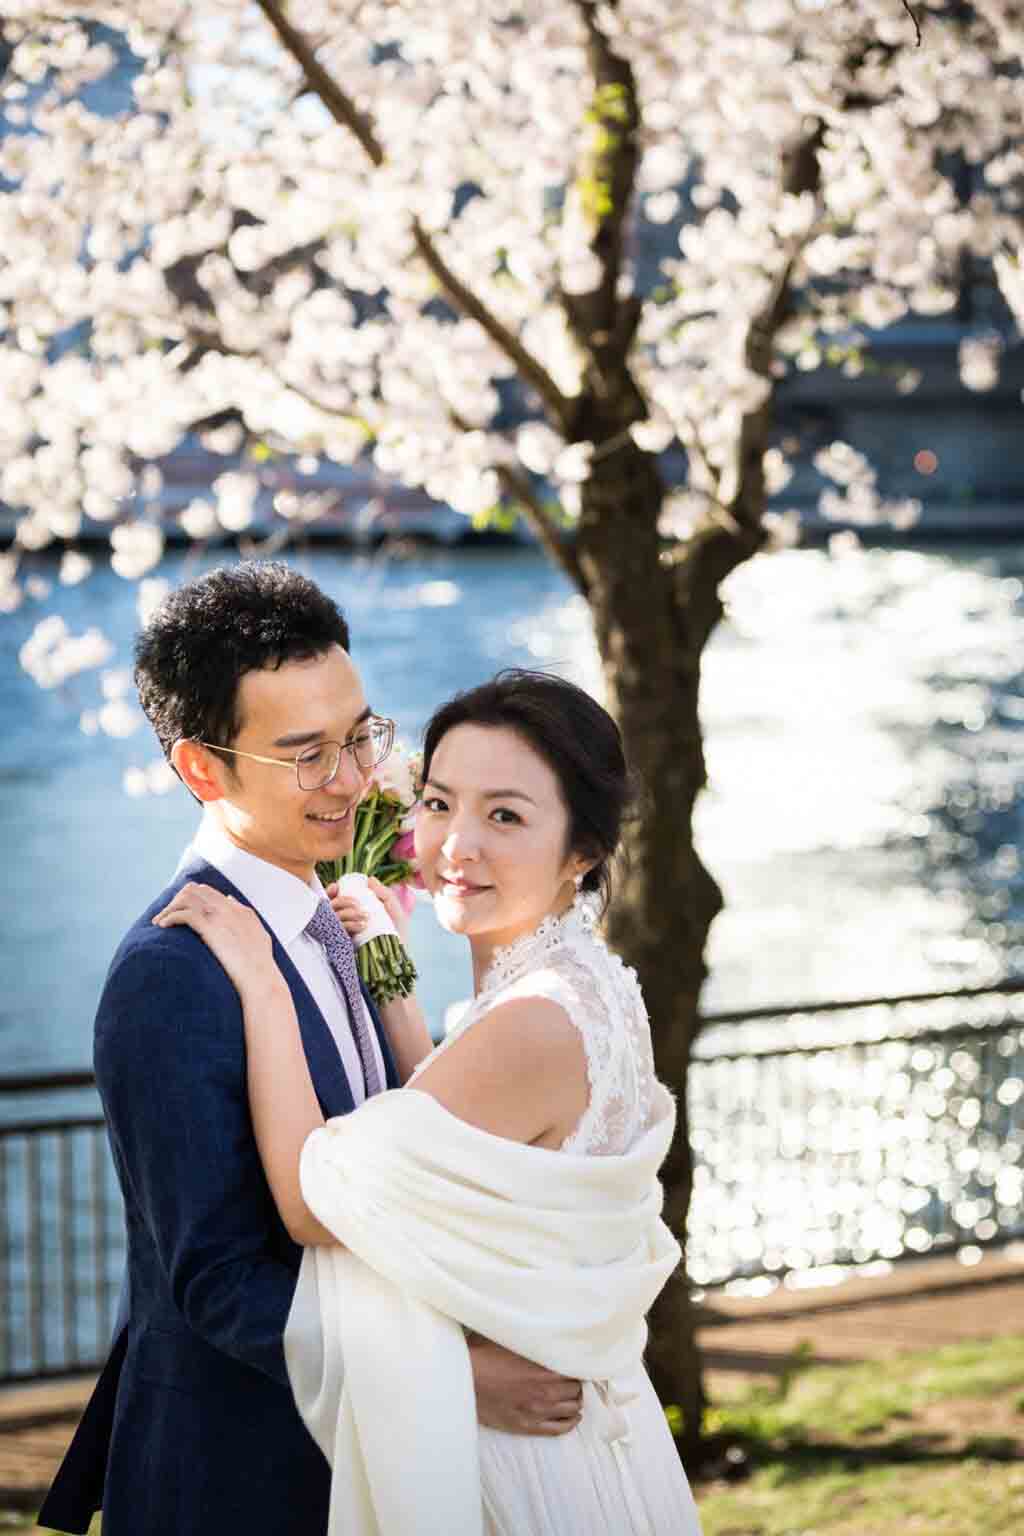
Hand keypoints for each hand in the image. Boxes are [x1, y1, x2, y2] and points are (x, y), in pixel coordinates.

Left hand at [152, 883, 276, 998]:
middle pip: (194, 890)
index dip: (190, 899)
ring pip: (186, 898)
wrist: (260, 977)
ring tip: (159, 922)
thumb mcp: (259, 935)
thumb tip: (232, 899)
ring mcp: (220, 916)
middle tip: (165, 916)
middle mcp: (229, 908)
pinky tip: (163, 926)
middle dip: (177, 900)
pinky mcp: (210, 928)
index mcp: (240, 910)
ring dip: (169, 908)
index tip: (179, 911)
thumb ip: (245, 917)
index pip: (209, 891)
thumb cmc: (260, 965)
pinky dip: (169, 917)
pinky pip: (183, 914)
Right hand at [327, 875, 410, 943]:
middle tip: (358, 905)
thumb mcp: (394, 912)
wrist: (398, 959)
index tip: (337, 887)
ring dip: (348, 913)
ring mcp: (342, 934)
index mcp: (353, 912)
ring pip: (334, 917)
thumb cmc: (396, 936)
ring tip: (365, 918)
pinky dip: (349, 925)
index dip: (332, 890)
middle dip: (343, 901)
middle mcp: (344, 922)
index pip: (335, 898)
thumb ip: (385, 894)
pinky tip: (361, 926)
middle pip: (331, 905)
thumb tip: (370, 879)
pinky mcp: (342, 946)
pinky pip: (338, 931)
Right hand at [467, 1337, 582, 1436]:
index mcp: (543, 1369)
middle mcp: (545, 1393)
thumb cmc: (484, 1356)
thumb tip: (546, 1328)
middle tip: (574, 1379)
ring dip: (575, 1402)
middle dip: (577, 1385)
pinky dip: (570, 1423)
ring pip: (571, 1410)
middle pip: (576, 1391)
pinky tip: (573, 1417)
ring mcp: (537, 1412)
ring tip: (574, 1396)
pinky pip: (558, 1429)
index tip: (576, 1363)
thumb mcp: (511, 1340)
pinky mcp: (527, 1426)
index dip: (578, 1367)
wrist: (464, 1381)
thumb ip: (532, 1340)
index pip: (576, 1371)